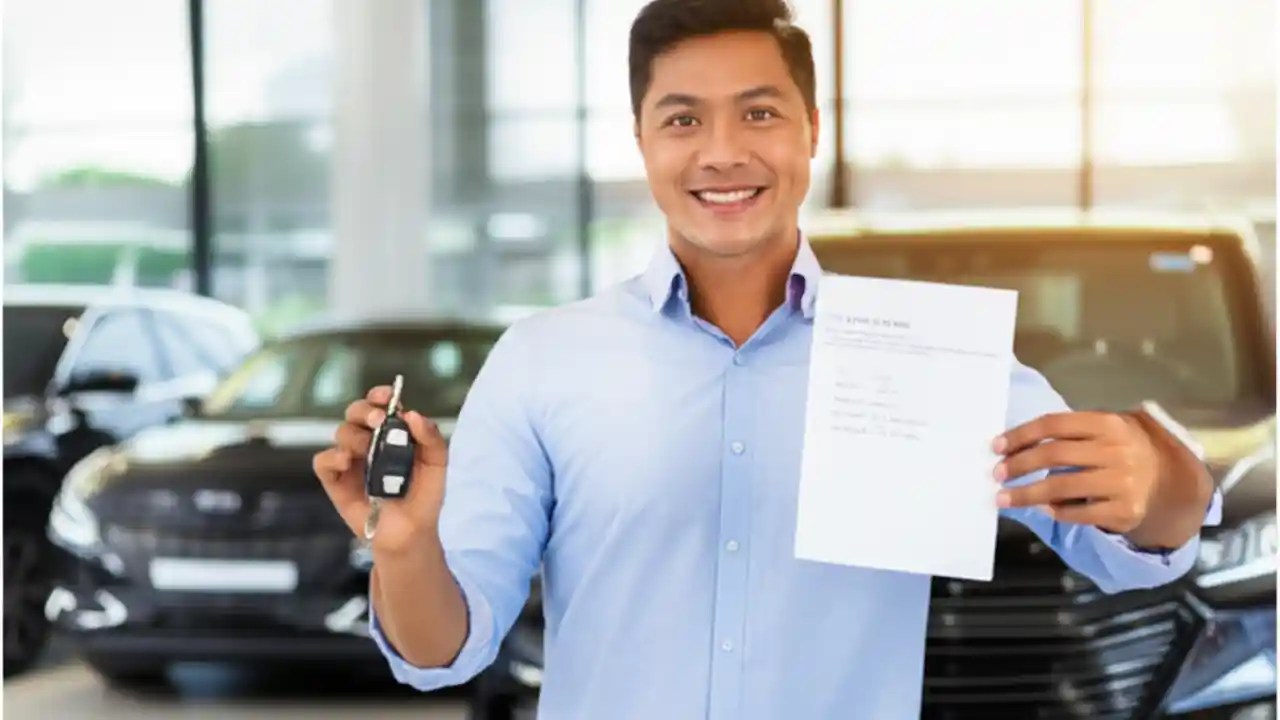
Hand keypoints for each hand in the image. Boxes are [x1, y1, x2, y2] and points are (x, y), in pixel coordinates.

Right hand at [312, 385, 448, 556]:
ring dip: (355, 436)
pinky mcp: (335, 481)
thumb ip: (431, 438)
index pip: (379, 405)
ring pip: (340, 432)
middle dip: (365, 410)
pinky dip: (332, 457)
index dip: (379, 395)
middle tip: (378, 421)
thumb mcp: (437, 465)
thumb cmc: (424, 497)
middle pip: (355, 412)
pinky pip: (322, 461)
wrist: (411, 533)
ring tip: (369, 451)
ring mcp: (350, 461)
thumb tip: (413, 414)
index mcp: (392, 433)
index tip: (387, 396)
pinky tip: (346, 462)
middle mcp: (368, 442)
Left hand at [992, 411, 1158, 533]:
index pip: (1054, 424)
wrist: (1168, 480)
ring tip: (1004, 498)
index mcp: (1107, 424)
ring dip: (1026, 494)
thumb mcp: (1103, 430)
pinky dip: (1055, 511)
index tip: (996, 447)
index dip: (1021, 435)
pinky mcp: (1125, 511)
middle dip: (1019, 465)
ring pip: (1061, 487)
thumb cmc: (1120, 449)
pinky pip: (1078, 513)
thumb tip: (1014, 447)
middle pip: (1054, 455)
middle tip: (997, 474)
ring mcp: (1123, 482)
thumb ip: (1067, 433)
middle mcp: (1117, 451)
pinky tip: (1042, 508)